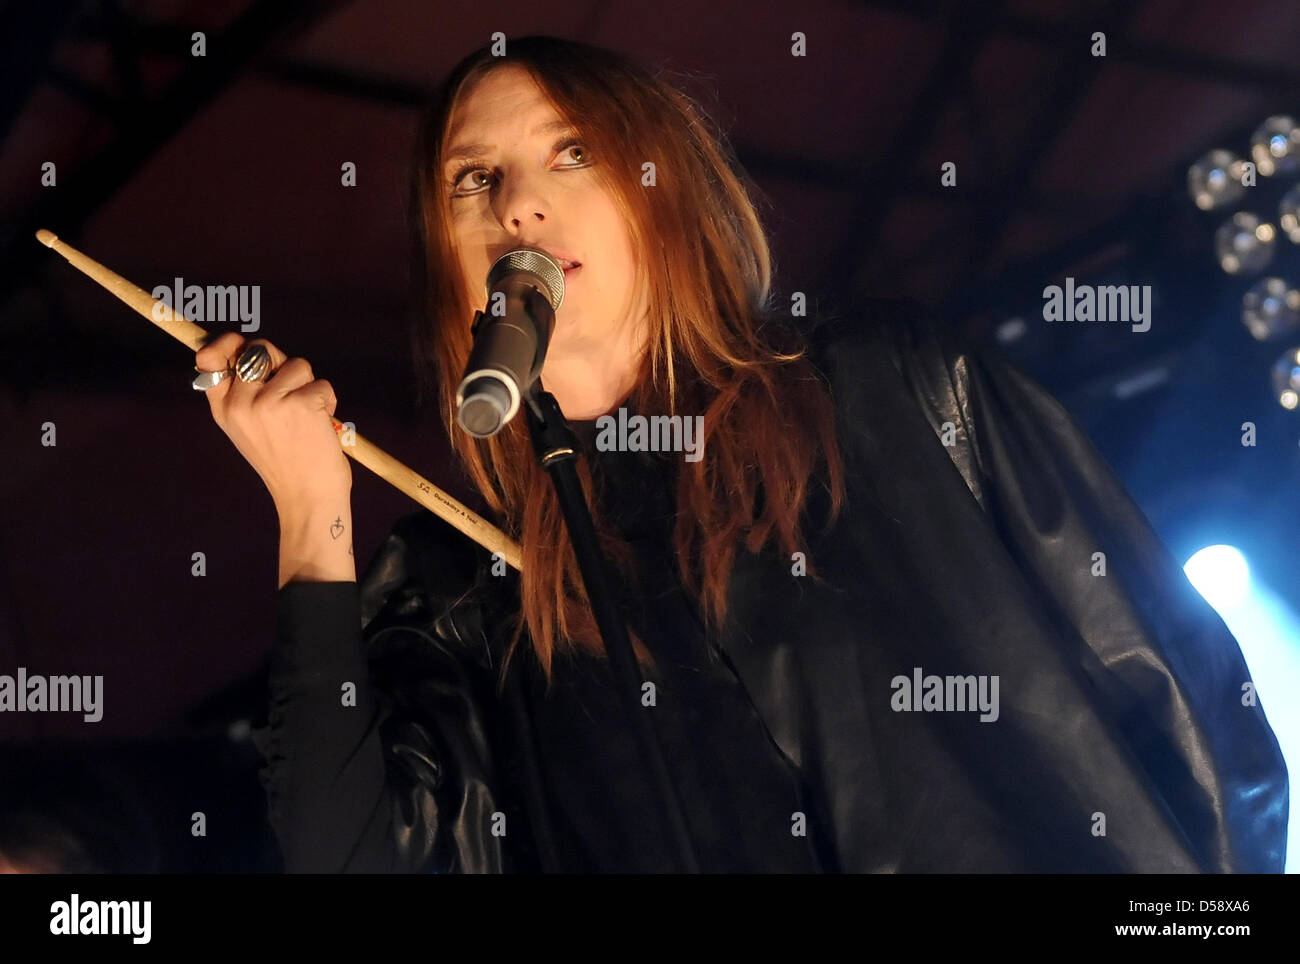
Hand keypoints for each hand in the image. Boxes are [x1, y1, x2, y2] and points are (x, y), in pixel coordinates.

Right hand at [195, 333, 351, 511]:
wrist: (307, 498)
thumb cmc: (284, 462)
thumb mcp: (249, 429)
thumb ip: (245, 393)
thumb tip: (255, 352)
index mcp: (224, 409)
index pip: (211, 360)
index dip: (226, 344)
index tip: (240, 344)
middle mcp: (241, 403)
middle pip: (260, 350)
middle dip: (281, 361)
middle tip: (292, 390)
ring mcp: (270, 403)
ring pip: (297, 365)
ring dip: (309, 386)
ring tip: (307, 416)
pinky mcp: (300, 404)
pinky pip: (321, 383)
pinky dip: (328, 401)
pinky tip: (322, 425)